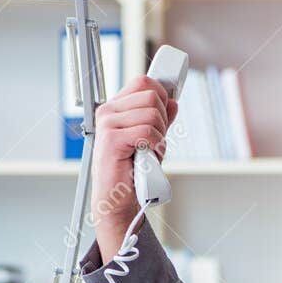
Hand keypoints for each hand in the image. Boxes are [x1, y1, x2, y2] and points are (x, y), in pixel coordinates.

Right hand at [90, 75, 178, 261]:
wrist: (117, 201)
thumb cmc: (130, 173)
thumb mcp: (151, 140)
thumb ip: (160, 120)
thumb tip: (173, 102)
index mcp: (114, 108)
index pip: (143, 82)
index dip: (161, 93)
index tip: (167, 110)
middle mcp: (108, 112)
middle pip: (151, 95)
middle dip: (163, 120)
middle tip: (155, 141)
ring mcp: (108, 125)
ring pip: (152, 114)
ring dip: (159, 137)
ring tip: (149, 152)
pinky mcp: (111, 140)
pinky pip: (147, 132)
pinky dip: (154, 146)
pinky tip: (146, 157)